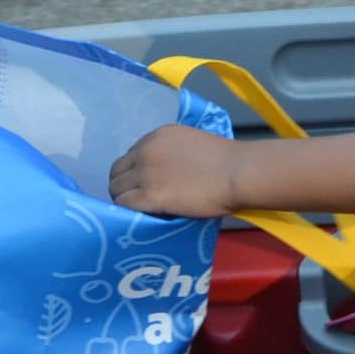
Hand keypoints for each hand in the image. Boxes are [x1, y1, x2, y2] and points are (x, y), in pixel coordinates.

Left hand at [109, 123, 241, 217]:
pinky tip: (142, 217)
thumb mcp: (194, 144)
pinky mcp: (150, 195)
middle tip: (139, 200)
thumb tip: (170, 172)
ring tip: (142, 212)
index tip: (145, 184)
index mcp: (158, 136)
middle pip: (117, 172)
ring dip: (125, 201)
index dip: (135, 172)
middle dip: (124, 186)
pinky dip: (129, 212)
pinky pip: (124, 205)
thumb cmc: (228, 161)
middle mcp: (146, 150)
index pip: (130, 156)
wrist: (238, 172)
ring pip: (116, 190)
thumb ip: (174, 153)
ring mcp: (146, 173)